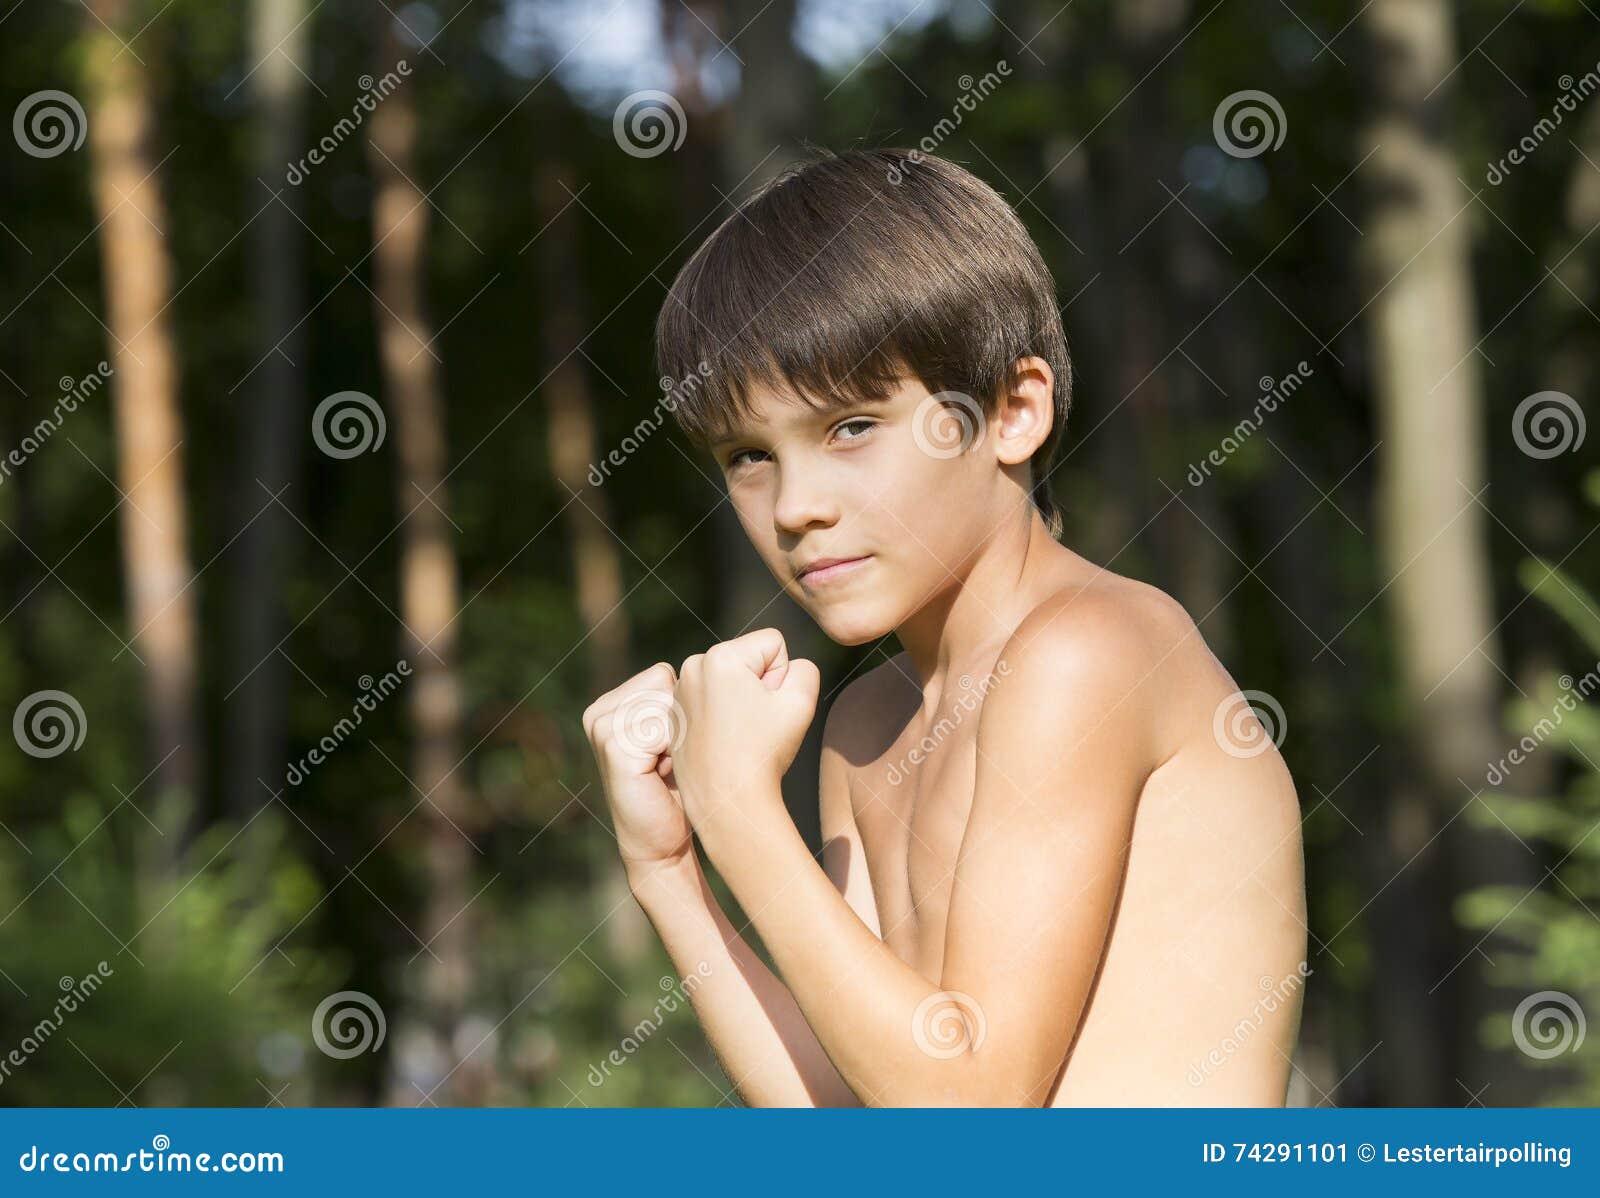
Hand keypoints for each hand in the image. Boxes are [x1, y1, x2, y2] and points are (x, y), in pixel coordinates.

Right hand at [582, 662, 692, 872]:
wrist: (659, 844)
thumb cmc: (676, 791)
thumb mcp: (674, 735)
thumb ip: (675, 699)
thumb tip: (706, 665)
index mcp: (609, 702)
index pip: (663, 674)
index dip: (686, 707)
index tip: (679, 745)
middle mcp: (599, 710)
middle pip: (667, 685)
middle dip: (685, 720)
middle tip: (674, 760)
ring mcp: (602, 726)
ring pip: (669, 704)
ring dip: (682, 738)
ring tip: (668, 767)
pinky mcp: (613, 745)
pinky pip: (665, 727)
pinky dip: (676, 752)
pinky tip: (662, 774)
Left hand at [670, 628, 820, 845]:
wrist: (726, 801)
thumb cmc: (763, 753)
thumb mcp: (802, 701)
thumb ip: (804, 669)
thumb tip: (788, 667)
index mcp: (720, 656)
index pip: (773, 645)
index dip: (782, 676)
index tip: (770, 708)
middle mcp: (693, 666)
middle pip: (749, 660)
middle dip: (760, 686)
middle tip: (756, 724)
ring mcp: (680, 690)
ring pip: (731, 680)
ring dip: (742, 701)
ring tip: (740, 735)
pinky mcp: (676, 712)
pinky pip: (712, 700)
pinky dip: (722, 715)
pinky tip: (725, 742)